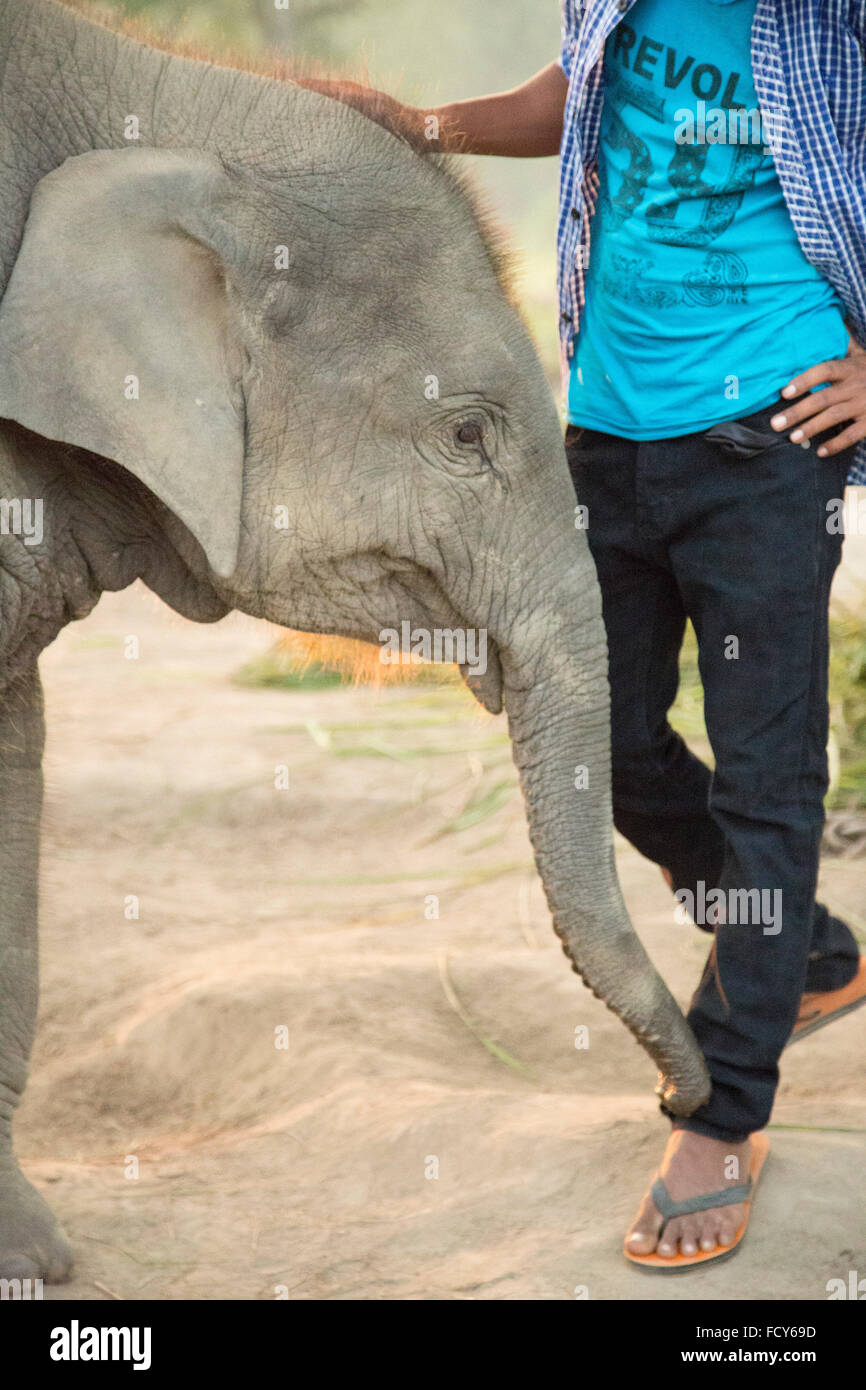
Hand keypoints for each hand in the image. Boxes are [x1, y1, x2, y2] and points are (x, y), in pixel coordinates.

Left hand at [770, 332, 865, 456]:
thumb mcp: (860, 355)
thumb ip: (842, 347)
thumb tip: (826, 324)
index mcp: (850, 367)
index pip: (824, 370)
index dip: (804, 380)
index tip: (783, 392)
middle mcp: (856, 385)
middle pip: (823, 398)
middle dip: (797, 412)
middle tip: (775, 424)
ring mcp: (864, 404)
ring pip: (834, 416)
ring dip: (811, 428)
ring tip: (792, 437)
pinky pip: (852, 435)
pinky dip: (836, 444)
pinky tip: (820, 452)